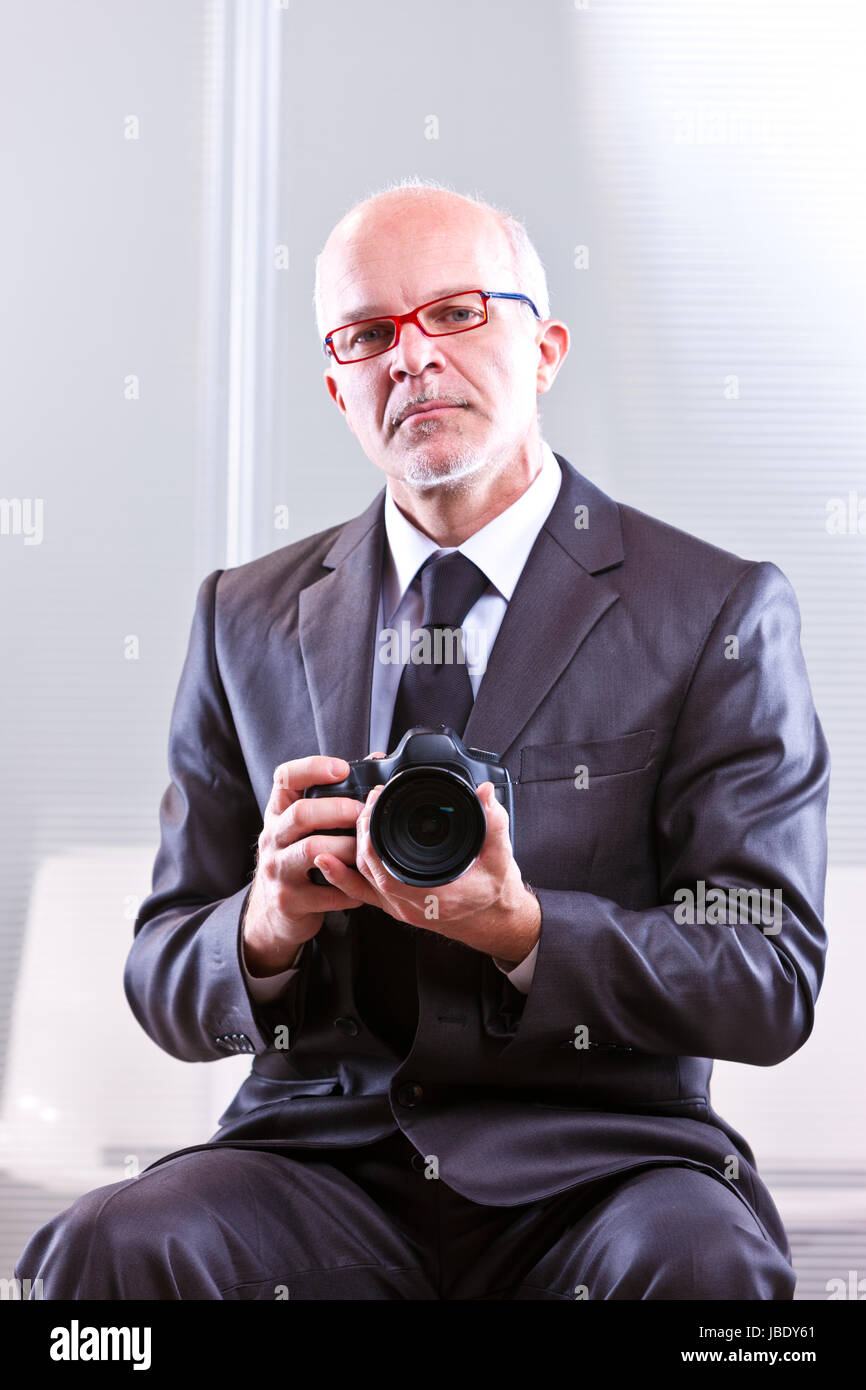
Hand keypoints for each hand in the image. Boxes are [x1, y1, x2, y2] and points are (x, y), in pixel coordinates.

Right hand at [243, 754, 367, 975]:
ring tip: (365, 850)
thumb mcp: (302, 829)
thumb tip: (376, 760)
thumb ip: (331, 799)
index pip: (284, 778)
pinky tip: (363, 887)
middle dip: (338, 810)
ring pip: (312, 850)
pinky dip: (349, 889)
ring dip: (346, 848)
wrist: (271, 913)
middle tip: (363, 813)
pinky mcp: (289, 900)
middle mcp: (272, 838)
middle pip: (300, 814)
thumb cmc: (297, 860)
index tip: (342, 769)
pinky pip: (326, 892)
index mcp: (278, 814)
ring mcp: (278, 870)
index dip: (312, 768)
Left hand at [312, 766, 540, 963]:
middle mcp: (411, 905)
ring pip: (363, 879)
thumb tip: (485, 793)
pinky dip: (343, 877)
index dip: (373, 834)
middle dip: (363, 830)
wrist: (497, 924)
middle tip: (369, 801)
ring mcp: (402, 908)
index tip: (375, 803)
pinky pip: (363, 893)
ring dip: (355, 847)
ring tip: (358, 817)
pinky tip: (328, 862)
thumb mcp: (502, 856)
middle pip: (369, 867)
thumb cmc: (497, 895)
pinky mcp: (398, 905)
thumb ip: (494, 822)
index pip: (388, 866)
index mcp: (436, 894)